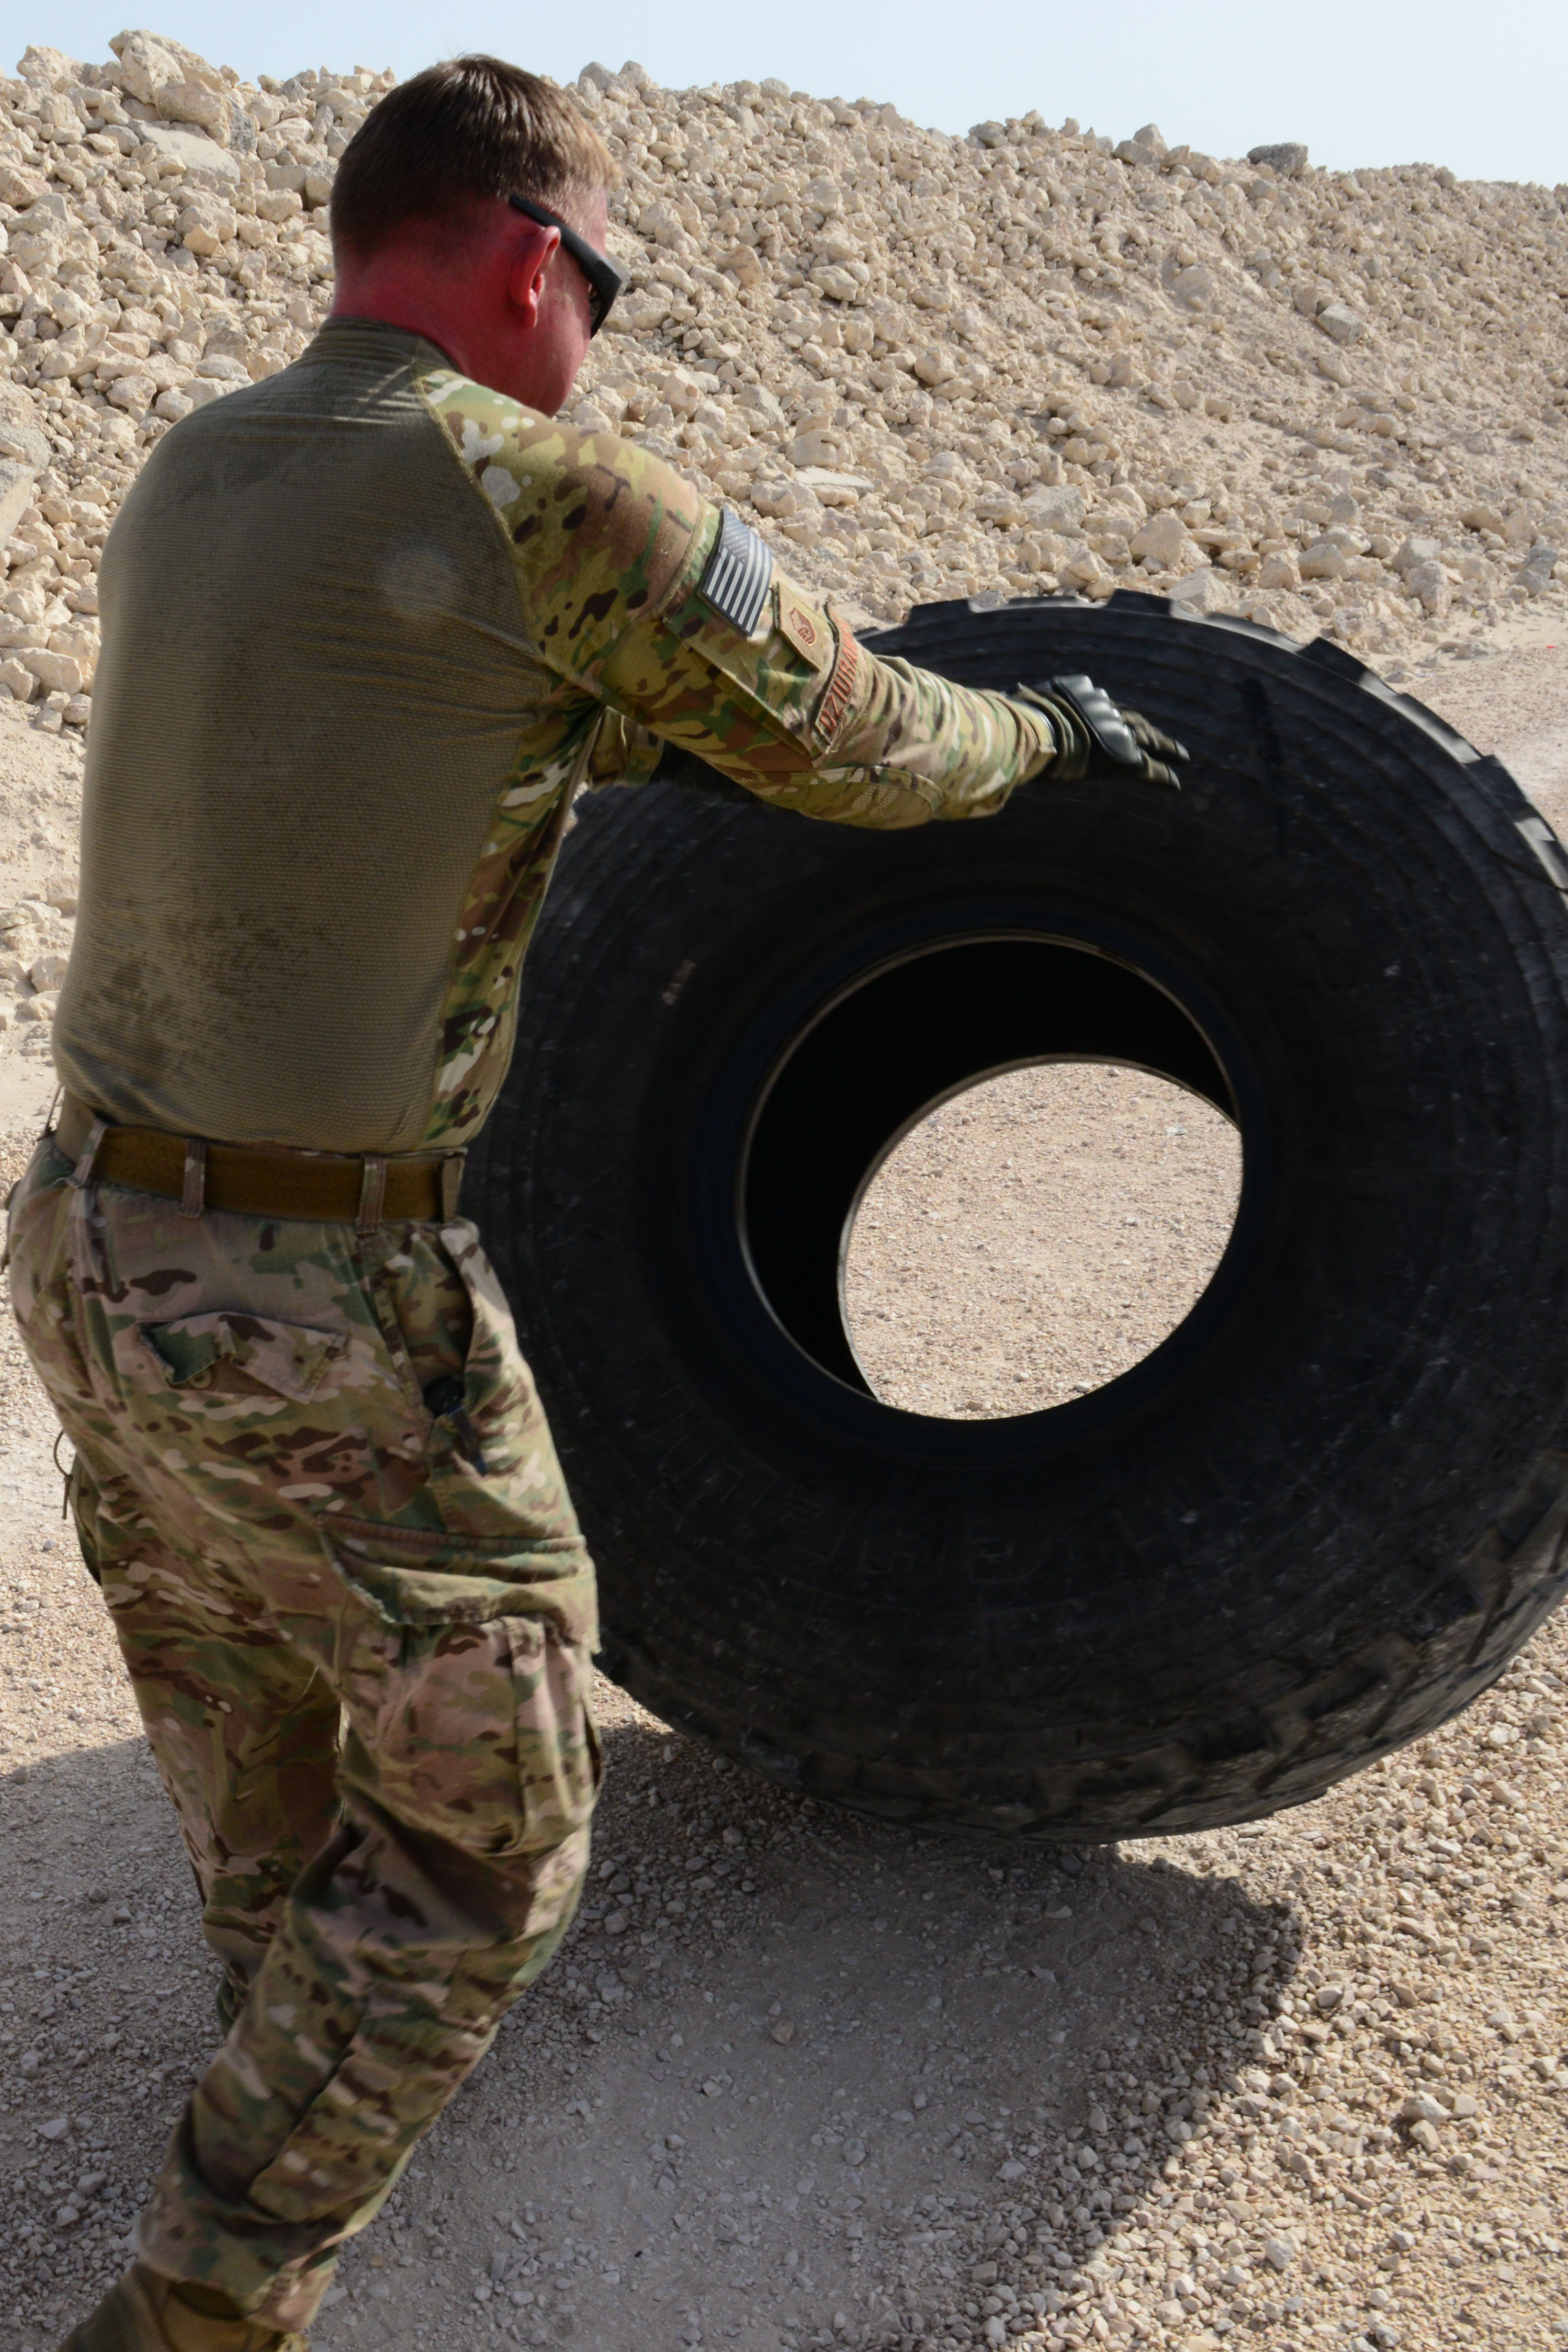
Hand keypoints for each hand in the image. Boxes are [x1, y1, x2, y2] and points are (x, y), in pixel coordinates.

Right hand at [1016, 674, 1188, 790]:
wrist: (1038, 731)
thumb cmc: (1020, 722)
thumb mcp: (1022, 709)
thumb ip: (1021, 705)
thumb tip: (1003, 695)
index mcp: (1083, 700)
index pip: (1106, 708)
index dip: (1117, 716)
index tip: (1125, 720)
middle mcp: (1105, 712)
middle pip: (1134, 720)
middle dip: (1150, 729)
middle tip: (1164, 736)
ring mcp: (1116, 733)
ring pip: (1148, 740)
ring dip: (1166, 747)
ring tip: (1182, 756)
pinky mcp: (1123, 757)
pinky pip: (1148, 768)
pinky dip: (1163, 776)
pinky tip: (1176, 784)